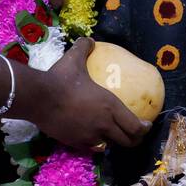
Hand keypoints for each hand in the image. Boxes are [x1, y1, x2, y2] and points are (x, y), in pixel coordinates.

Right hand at [30, 39, 150, 150]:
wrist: (38, 98)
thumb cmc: (61, 78)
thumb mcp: (74, 59)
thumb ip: (84, 48)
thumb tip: (90, 39)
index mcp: (110, 106)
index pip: (136, 126)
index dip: (144, 128)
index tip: (146, 124)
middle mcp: (104, 125)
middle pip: (127, 141)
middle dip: (135, 139)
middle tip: (135, 133)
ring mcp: (90, 136)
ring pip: (109, 145)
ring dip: (114, 140)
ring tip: (114, 134)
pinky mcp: (76, 143)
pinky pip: (91, 146)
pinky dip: (96, 143)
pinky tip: (93, 137)